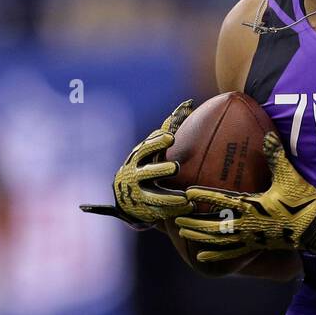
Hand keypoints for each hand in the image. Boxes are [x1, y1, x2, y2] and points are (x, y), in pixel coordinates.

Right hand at [80, 99, 195, 229]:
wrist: (126, 194)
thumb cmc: (145, 164)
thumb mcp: (153, 147)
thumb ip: (168, 129)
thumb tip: (189, 103)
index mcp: (139, 157)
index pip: (146, 148)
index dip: (157, 143)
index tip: (170, 138)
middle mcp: (136, 175)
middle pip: (147, 172)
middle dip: (160, 170)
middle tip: (175, 168)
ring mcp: (140, 194)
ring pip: (154, 196)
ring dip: (169, 198)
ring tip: (184, 198)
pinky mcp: (145, 209)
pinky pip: (160, 211)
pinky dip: (174, 211)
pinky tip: (188, 208)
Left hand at [173, 132, 315, 260]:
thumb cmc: (303, 202)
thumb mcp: (290, 177)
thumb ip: (276, 156)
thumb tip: (268, 135)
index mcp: (254, 206)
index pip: (223, 200)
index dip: (204, 196)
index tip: (187, 192)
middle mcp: (249, 224)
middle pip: (215, 225)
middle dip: (195, 221)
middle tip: (175, 217)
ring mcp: (252, 237)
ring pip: (220, 240)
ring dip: (200, 237)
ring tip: (182, 233)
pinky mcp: (256, 246)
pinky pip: (232, 253)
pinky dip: (216, 255)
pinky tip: (200, 257)